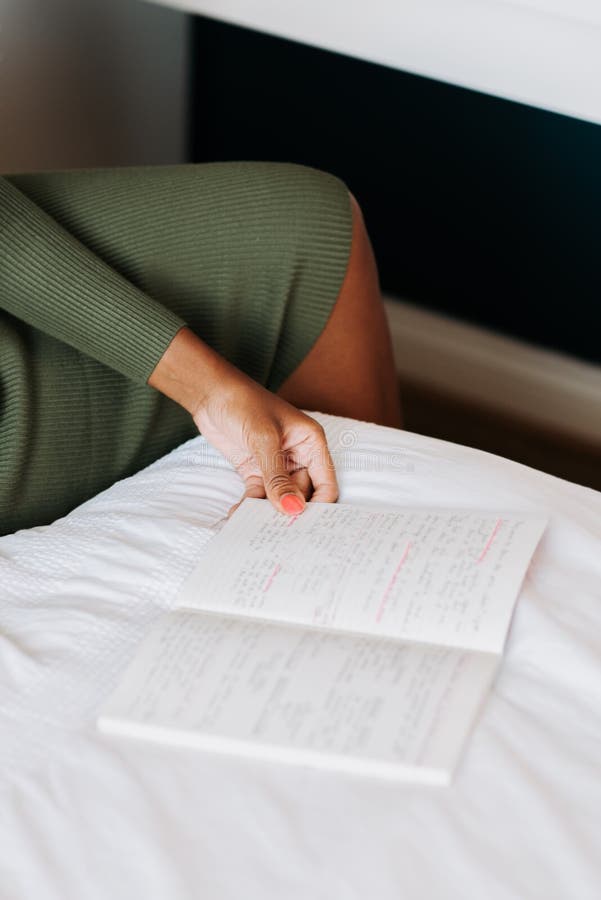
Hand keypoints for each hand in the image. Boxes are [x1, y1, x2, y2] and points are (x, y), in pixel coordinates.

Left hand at [148, 327, 338, 514]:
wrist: (209, 393)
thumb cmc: (243, 403)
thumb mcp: (263, 439)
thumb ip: (277, 478)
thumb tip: (292, 509)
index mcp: (311, 443)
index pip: (326, 484)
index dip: (319, 507)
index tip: (305, 526)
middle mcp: (298, 455)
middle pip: (302, 494)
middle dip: (290, 513)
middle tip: (277, 532)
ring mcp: (276, 464)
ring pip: (279, 498)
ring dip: (267, 512)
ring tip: (253, 526)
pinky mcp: (256, 470)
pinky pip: (259, 495)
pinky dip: (249, 505)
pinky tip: (238, 515)